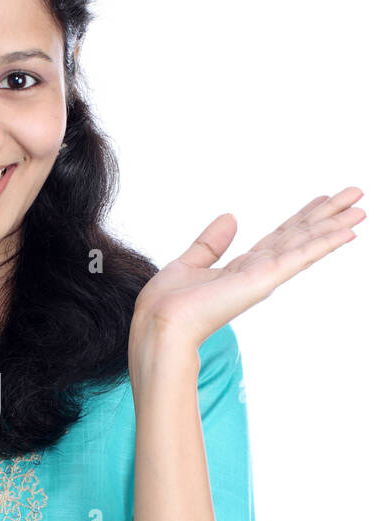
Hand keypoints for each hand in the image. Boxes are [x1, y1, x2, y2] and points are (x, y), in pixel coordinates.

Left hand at [130, 187, 366, 350]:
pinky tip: (348, 231)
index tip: (322, 200)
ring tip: (361, 208)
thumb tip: (231, 217)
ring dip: (335, 225)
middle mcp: (259, 270)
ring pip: (307, 242)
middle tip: (356, 195)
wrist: (161, 325)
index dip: (302, 218)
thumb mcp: (189, 263)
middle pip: (300, 235)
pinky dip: (326, 242)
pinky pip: (301, 255)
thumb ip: (211, 243)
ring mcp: (265, 275)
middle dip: (328, 215)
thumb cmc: (167, 304)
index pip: (280, 237)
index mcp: (242, 268)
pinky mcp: (265, 278)